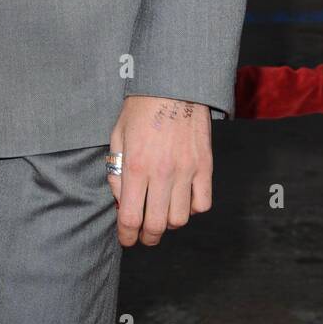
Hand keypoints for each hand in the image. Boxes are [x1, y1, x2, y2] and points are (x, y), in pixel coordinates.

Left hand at [106, 96, 211, 246]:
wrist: (173, 84)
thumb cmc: (141, 107)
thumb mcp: (118, 135)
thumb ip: (117, 170)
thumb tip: (121, 201)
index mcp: (136, 166)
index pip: (130, 217)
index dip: (126, 235)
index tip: (126, 239)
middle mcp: (162, 172)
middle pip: (156, 225)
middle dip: (147, 237)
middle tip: (143, 235)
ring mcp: (187, 170)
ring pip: (181, 219)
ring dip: (169, 223)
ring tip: (162, 215)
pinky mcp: (205, 166)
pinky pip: (203, 203)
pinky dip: (193, 208)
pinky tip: (183, 199)